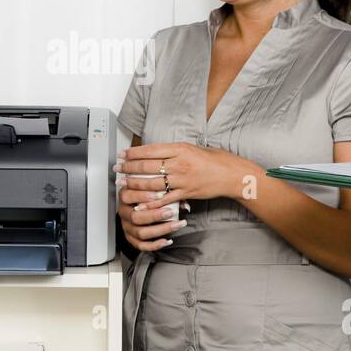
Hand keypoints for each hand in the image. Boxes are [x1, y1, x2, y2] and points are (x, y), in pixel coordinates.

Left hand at [115, 142, 251, 210]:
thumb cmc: (216, 159)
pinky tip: (139, 202)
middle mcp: (179, 164)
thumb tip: (157, 152)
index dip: (134, 153)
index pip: (151, 150)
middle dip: (129, 168)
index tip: (123, 154)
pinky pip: (164, 199)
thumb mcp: (194, 147)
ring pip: (152, 183)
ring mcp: (182, 180)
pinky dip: (150, 202)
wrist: (232, 175)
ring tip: (123, 183)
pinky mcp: (186, 193)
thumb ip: (176, 150)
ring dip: (135, 183)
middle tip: (118, 168)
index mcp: (180, 149)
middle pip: (148, 166)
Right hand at [116, 186, 186, 252]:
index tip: (160, 195)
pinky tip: (167, 241)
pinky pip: (141, 245)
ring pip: (140, 232)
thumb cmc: (146, 195)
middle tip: (170, 212)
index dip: (143, 196)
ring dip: (160, 229)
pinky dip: (155, 245)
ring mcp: (127, 227)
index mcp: (124, 197)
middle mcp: (124, 213)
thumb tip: (183, 204)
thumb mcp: (152, 189)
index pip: (128, 196)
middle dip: (154, 215)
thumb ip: (165, 193)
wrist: (137, 205)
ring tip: (176, 225)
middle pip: (135, 217)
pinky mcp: (131, 238)